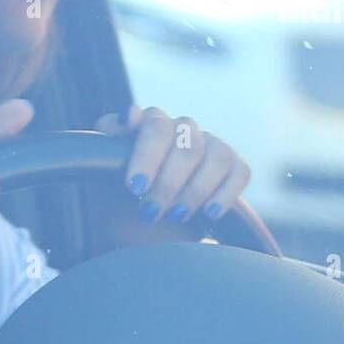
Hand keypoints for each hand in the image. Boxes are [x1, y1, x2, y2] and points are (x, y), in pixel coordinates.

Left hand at [94, 105, 250, 223]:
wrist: (149, 223)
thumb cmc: (122, 198)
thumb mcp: (104, 179)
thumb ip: (105, 151)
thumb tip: (122, 120)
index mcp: (148, 124)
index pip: (153, 124)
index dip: (146, 153)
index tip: (133, 186)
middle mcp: (181, 128)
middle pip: (186, 143)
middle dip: (167, 183)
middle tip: (149, 212)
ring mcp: (209, 144)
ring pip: (215, 155)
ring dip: (195, 190)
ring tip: (176, 215)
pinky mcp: (232, 165)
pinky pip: (239, 171)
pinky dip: (225, 194)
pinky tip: (209, 214)